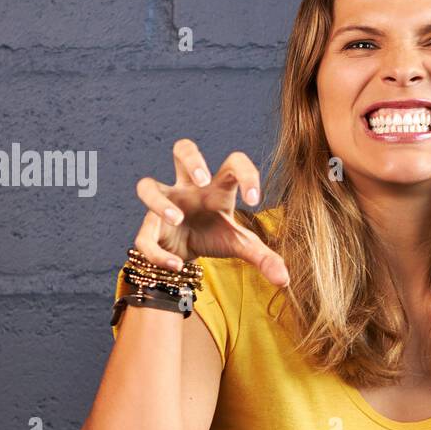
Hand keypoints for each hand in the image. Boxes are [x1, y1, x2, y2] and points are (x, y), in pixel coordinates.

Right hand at [132, 138, 289, 285]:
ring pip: (147, 185)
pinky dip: (157, 252)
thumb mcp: (242, 245)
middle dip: (191, 158)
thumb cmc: (214, 236)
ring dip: (160, 201)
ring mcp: (165, 204)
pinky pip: (144, 237)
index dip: (246, 174)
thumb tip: (285, 280)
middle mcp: (188, 189)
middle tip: (201, 179)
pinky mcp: (149, 228)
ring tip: (177, 219)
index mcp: (216, 187)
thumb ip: (264, 258)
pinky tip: (175, 265)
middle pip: (182, 149)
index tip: (255, 200)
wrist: (187, 255)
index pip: (233, 163)